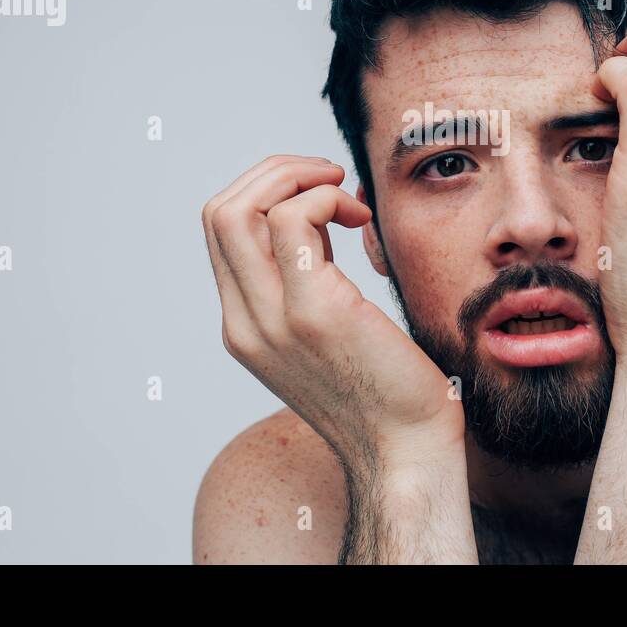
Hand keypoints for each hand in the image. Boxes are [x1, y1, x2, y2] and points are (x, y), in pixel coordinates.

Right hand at [201, 155, 464, 476]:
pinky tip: (360, 219)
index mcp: (245, 326)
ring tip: (344, 195)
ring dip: (297, 177)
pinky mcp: (314, 312)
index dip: (267, 193)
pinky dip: (324, 197)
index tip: (322, 196)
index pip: (221, 232)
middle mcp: (245, 324)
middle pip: (219, 212)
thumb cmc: (387, 390)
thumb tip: (319, 214)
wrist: (408, 454)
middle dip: (274, 172)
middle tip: (330, 178)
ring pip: (239, 209)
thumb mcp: (329, 326)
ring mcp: (273, 319)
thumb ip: (310, 275)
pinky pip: (294, 219)